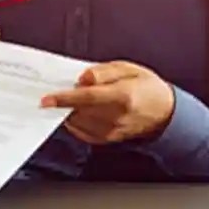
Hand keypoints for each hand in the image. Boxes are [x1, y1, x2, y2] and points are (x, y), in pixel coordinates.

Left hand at [41, 61, 175, 143]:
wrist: (163, 111)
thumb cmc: (145, 86)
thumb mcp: (128, 68)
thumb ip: (103, 72)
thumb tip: (83, 78)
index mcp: (123, 95)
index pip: (87, 97)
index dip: (64, 98)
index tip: (46, 99)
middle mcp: (117, 116)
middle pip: (79, 111)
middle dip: (63, 103)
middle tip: (55, 92)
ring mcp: (112, 131)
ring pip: (77, 123)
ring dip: (68, 111)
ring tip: (70, 99)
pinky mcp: (108, 140)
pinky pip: (82, 132)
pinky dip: (74, 121)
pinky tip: (77, 111)